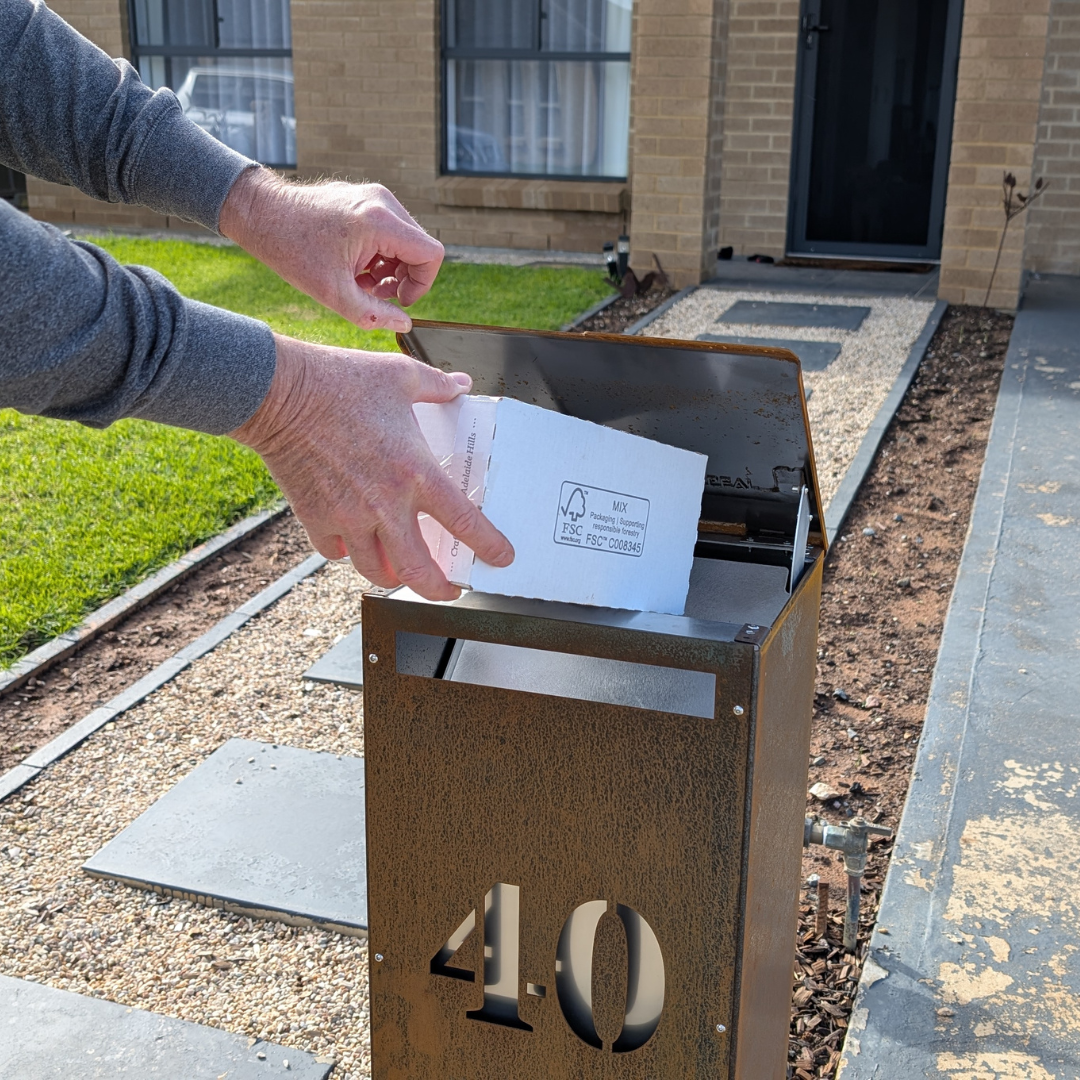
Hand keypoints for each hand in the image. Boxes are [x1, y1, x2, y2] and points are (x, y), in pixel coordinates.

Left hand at [218, 168, 442, 333]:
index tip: (399, 300)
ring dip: (391, 267)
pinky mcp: (365, 198)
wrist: (261, 214)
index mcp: (380, 222)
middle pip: (420, 248)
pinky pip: (390, 229)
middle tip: (375, 293)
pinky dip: (381, 252)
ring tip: (362, 282)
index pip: (431, 255)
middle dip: (404, 277)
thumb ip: (373, 315)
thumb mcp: (334, 294)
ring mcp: (374, 196)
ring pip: (406, 240)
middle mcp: (383, 203)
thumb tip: (404, 324)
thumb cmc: (292, 251)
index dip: (421, 284)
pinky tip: (355, 266)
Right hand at [230, 335, 513, 599]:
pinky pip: (336, 552)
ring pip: (375, 571)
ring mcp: (348, 517)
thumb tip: (462, 384)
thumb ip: (438, 385)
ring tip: (401, 569)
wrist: (281, 391)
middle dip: (438, 589)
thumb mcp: (400, 375)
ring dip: (393, 575)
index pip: (464, 523)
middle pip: (418, 571)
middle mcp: (385, 505)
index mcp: (416, 472)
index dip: (488, 546)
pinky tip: (354, 542)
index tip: (501, 559)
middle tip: (448, 589)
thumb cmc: (341, 380)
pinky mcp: (315, 518)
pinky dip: (348, 553)